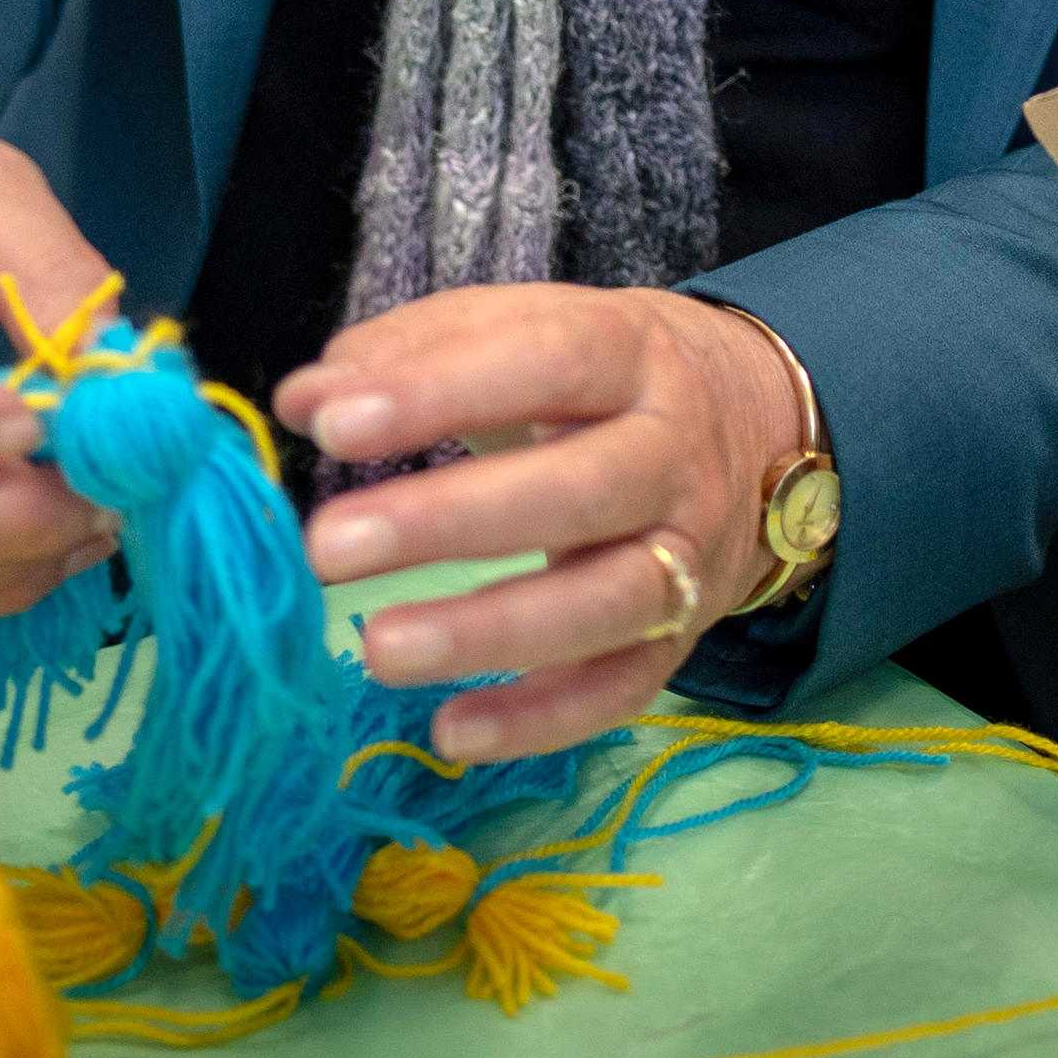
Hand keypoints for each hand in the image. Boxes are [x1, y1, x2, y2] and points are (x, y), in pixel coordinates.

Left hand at [280, 285, 802, 764]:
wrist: (754, 424)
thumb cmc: (599, 375)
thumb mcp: (525, 328)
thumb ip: (414, 350)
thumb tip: (303, 398)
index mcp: (633, 354)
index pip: (548, 361)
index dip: (442, 392)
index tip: (333, 425)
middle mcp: (675, 453)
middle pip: (581, 489)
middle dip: (452, 521)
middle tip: (328, 546)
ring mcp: (689, 551)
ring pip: (607, 601)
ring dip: (491, 632)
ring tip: (376, 648)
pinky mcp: (683, 635)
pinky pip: (621, 689)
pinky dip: (542, 721)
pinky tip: (451, 730)